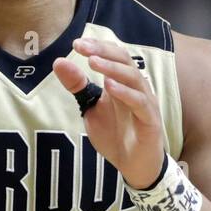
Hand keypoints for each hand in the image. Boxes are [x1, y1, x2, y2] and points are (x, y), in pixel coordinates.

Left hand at [53, 38, 166, 189]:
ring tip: (93, 62)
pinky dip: (125, 93)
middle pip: (125, 61)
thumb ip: (77, 86)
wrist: (134, 166)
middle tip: (83, 48)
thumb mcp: (90, 108)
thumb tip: (59, 62)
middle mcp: (137, 88)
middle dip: (103, 52)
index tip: (76, 43)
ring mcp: (145, 104)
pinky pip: (140, 103)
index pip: (114, 56)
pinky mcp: (150, 121)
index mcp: (122, 82)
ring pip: (134, 78)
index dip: (98, 48)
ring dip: (113, 69)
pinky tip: (110, 86)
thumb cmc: (116, 134)